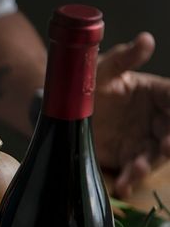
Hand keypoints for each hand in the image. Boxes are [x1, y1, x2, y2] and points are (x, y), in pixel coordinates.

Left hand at [93, 32, 169, 197]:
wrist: (67, 108)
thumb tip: (146, 39)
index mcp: (158, 92)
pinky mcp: (127, 157)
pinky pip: (133, 171)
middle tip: (167, 145)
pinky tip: (122, 186)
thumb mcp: (104, 68)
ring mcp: (143, 139)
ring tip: (135, 169)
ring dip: (148, 164)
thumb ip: (125, 57)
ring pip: (155, 154)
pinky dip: (129, 180)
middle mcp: (157, 118)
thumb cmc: (91, 83)